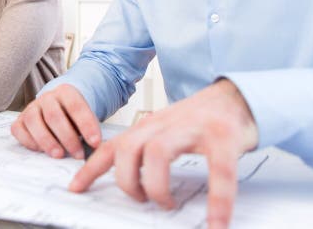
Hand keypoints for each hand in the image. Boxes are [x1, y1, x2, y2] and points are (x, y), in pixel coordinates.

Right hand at [11, 84, 101, 159]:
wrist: (59, 108)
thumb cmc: (75, 118)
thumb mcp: (85, 117)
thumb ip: (89, 130)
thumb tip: (96, 150)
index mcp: (66, 92)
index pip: (76, 106)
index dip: (86, 125)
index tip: (96, 143)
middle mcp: (46, 97)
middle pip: (53, 115)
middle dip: (67, 137)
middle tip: (78, 154)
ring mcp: (31, 108)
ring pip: (33, 121)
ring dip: (47, 140)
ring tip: (59, 155)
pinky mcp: (20, 120)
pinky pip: (18, 129)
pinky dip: (28, 141)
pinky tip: (41, 150)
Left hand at [70, 79, 257, 228]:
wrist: (237, 96)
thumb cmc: (199, 119)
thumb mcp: (164, 130)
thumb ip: (145, 148)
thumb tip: (129, 179)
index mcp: (148, 126)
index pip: (111, 146)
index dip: (91, 169)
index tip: (75, 188)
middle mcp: (166, 124)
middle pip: (128, 148)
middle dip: (127, 180)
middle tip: (141, 199)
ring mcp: (194, 128)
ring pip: (158, 153)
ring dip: (158, 186)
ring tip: (167, 203)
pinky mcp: (224, 138)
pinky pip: (218, 173)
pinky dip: (218, 201)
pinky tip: (217, 223)